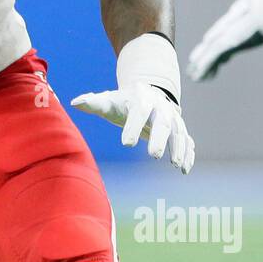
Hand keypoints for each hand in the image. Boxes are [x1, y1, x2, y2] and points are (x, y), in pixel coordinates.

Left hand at [73, 85, 194, 172]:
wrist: (147, 91)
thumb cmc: (123, 101)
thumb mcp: (108, 100)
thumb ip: (93, 102)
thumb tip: (74, 102)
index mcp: (141, 99)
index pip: (138, 112)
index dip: (133, 126)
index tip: (126, 143)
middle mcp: (161, 107)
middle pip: (163, 122)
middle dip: (160, 138)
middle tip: (154, 155)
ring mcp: (173, 117)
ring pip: (180, 131)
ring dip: (179, 147)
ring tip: (175, 165)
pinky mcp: (179, 128)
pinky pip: (187, 141)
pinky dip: (188, 154)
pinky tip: (185, 170)